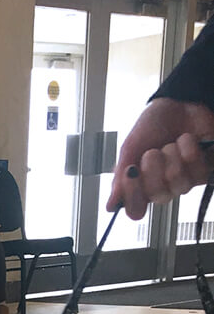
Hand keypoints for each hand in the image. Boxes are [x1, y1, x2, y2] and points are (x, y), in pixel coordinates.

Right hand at [106, 98, 213, 218]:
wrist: (177, 102)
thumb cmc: (153, 125)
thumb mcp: (130, 148)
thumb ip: (120, 177)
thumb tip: (110, 205)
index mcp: (141, 187)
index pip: (135, 211)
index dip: (133, 194)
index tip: (130, 171)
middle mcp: (162, 189)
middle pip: (158, 195)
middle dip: (153, 166)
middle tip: (153, 151)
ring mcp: (184, 182)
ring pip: (178, 182)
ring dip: (172, 155)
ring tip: (171, 143)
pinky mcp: (203, 171)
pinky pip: (197, 171)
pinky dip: (189, 149)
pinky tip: (186, 140)